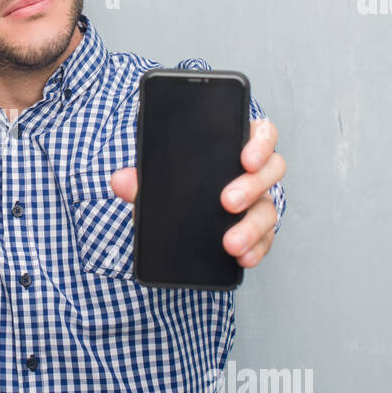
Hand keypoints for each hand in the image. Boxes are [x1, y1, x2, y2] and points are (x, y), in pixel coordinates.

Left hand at [110, 118, 285, 268]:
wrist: (178, 216)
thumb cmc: (179, 184)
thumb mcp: (161, 177)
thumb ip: (141, 178)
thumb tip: (119, 181)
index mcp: (236, 147)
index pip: (262, 134)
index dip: (260, 144)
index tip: (245, 159)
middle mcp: (255, 173)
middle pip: (272, 171)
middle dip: (252, 186)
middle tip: (227, 201)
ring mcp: (260, 202)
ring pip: (268, 210)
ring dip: (251, 227)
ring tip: (229, 243)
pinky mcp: (258, 231)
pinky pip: (265, 240)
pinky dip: (256, 250)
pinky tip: (242, 258)